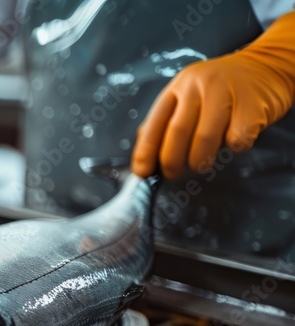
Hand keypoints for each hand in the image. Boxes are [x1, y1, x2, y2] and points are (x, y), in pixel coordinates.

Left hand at [133, 12, 294, 178]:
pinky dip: (232, 149)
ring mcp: (226, 92)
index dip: (146, 150)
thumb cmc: (223, 88)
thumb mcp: (189, 95)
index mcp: (179, 86)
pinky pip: (236, 139)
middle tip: (173, 173)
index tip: (142, 172)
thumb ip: (168, 120)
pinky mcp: (252, 104)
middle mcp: (199, 86)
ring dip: (200, 160)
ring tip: (201, 163)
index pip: (155, 121)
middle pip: (178, 132)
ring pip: (205, 139)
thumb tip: (146, 156)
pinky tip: (233, 142)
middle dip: (171, 161)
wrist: (267, 66)